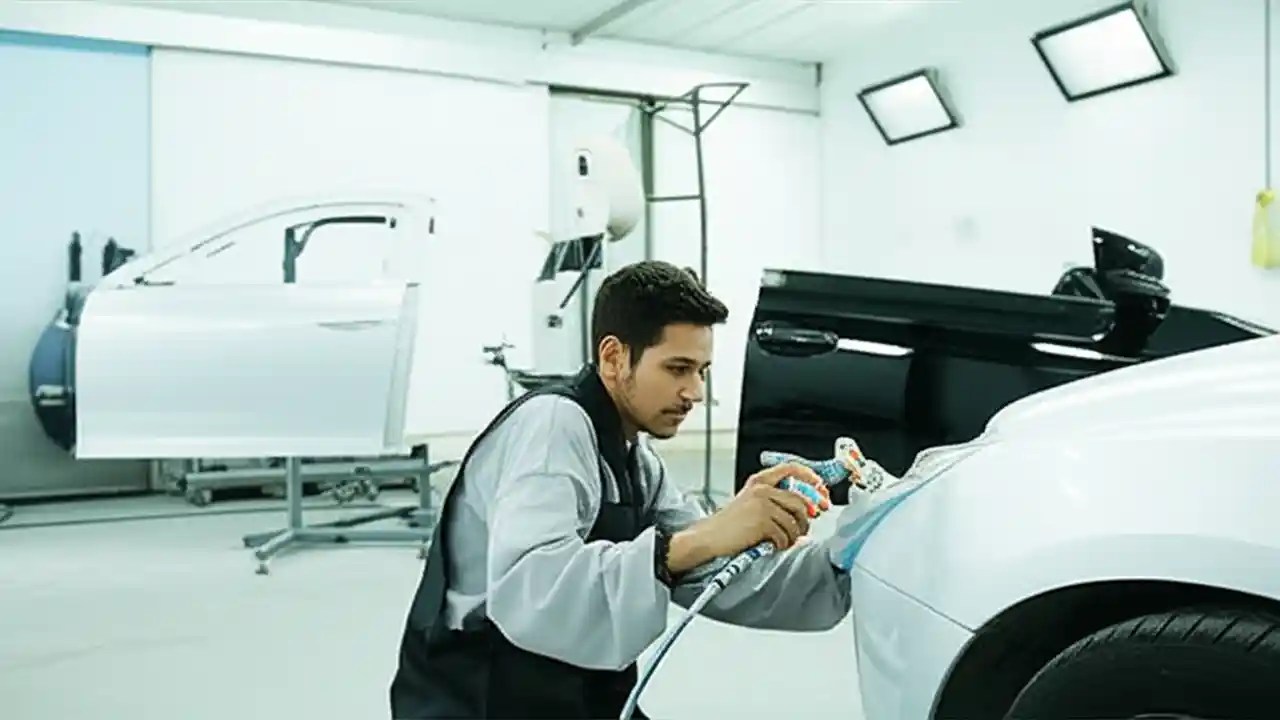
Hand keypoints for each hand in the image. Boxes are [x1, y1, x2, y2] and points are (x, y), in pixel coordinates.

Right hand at [669, 463, 827, 572]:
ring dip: (794, 535)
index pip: (792, 469)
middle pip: (800, 501)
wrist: (708, 539)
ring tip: (783, 541)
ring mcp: (763, 504)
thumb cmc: (729, 526)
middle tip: (804, 531)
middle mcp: (762, 489)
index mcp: (759, 481)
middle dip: (807, 518)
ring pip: (795, 521)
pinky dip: (783, 544)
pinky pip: (785, 535)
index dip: (811, 478)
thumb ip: (775, 501)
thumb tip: (807, 510)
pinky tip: (774, 546)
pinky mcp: (763, 521)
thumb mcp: (750, 504)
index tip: (822, 490)